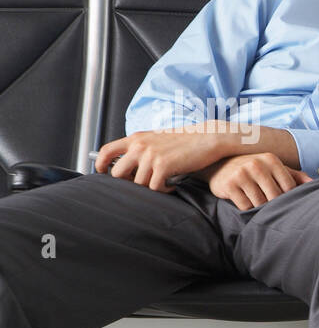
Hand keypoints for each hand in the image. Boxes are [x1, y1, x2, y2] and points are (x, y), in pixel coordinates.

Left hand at [95, 128, 229, 191]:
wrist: (208, 138)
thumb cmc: (185, 141)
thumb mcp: (157, 139)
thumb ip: (141, 148)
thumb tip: (128, 165)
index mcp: (136, 138)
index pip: (106, 150)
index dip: (100, 164)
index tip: (103, 172)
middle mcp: (140, 146)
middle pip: (118, 173)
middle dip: (129, 182)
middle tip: (143, 183)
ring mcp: (150, 156)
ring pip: (138, 184)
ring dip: (151, 187)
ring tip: (165, 182)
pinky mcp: (163, 166)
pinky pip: (155, 187)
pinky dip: (164, 189)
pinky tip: (173, 184)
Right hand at [199, 152, 312, 209]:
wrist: (220, 165)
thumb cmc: (254, 170)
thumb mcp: (274, 168)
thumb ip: (295, 176)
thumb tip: (316, 183)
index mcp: (272, 160)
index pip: (288, 188)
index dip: (286, 198)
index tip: (281, 200)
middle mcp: (257, 164)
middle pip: (275, 197)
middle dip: (273, 205)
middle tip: (269, 206)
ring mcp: (242, 174)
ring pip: (259, 203)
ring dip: (259, 208)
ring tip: (256, 203)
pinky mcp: (229, 185)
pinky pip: (245, 206)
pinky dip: (246, 208)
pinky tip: (243, 201)